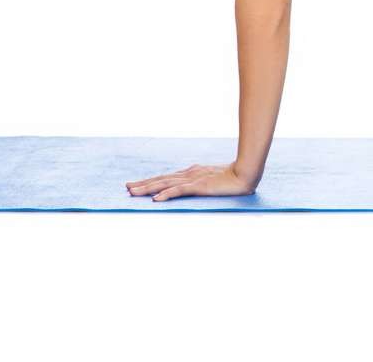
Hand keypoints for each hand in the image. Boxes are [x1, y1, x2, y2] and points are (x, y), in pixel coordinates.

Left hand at [125, 161, 256, 201]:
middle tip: (126, 188)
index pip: (165, 178)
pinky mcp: (199, 186)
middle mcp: (188, 174)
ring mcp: (193, 179)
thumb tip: (187, 186)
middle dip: (143, 184)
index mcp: (190, 173)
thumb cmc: (231, 177)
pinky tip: (156, 199)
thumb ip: (198, 182)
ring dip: (148, 188)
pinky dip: (166, 194)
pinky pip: (179, 191)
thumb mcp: (210, 179)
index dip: (149, 181)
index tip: (134, 184)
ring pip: (166, 184)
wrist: (246, 173)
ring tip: (133, 192)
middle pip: (161, 179)